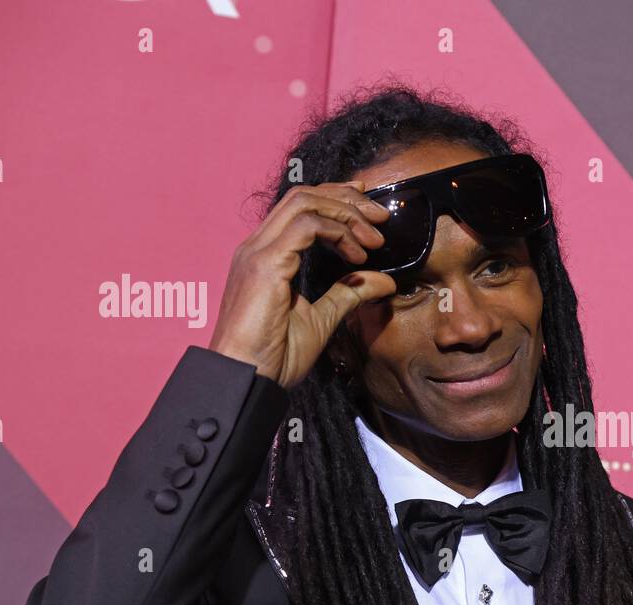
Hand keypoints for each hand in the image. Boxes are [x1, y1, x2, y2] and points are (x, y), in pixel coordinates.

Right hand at [208, 180, 395, 388]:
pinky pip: (306, 227)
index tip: (369, 210)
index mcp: (266, 255)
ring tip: (373, 240)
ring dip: (346, 214)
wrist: (248, 380)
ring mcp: (258, 252)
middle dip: (347, 199)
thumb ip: (348, 294)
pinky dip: (337, 233)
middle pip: (304, 195)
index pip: (300, 206)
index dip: (336, 199)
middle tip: (381, 217)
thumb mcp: (322, 319)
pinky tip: (356, 256)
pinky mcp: (265, 265)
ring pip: (305, 202)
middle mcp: (258, 246)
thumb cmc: (274, 356)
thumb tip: (383, 281)